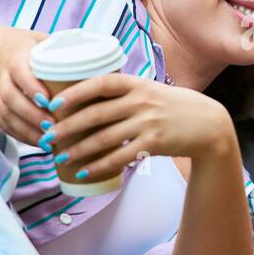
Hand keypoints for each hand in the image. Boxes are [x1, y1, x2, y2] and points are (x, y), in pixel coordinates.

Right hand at [0, 22, 54, 146]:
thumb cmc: (14, 41)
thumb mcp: (35, 38)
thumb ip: (59, 48)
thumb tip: (93, 59)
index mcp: (14, 57)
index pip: (19, 73)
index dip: (32, 87)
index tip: (48, 101)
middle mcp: (1, 76)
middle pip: (11, 99)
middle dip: (32, 116)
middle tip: (53, 127)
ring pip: (6, 115)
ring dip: (27, 130)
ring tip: (50, 141)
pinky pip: (3, 123)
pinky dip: (20, 135)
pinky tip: (39, 143)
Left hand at [44, 73, 234, 181]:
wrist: (207, 124)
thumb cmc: (171, 107)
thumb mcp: (149, 89)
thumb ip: (122, 91)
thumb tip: (85, 93)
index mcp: (136, 83)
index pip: (100, 83)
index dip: (75, 93)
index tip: (54, 104)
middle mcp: (141, 101)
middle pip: (96, 114)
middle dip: (66, 127)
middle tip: (46, 137)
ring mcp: (148, 122)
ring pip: (104, 138)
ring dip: (78, 149)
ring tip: (60, 157)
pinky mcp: (155, 142)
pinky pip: (120, 157)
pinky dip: (99, 165)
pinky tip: (84, 171)